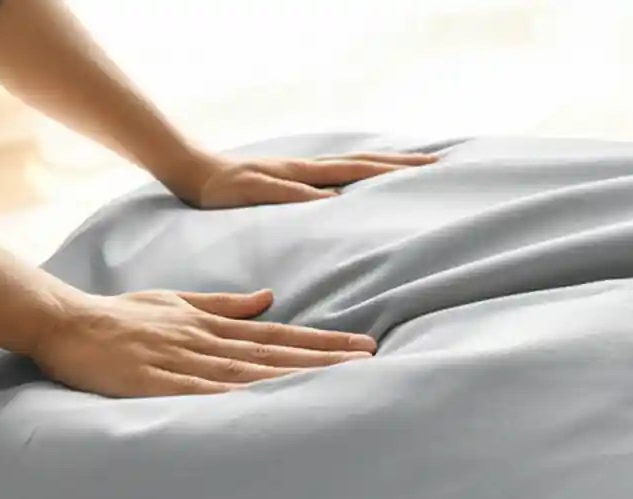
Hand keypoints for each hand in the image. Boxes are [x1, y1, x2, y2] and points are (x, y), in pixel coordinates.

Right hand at [30, 288, 374, 396]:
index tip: (362, 346)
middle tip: (371, 361)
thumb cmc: (117, 316)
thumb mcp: (176, 302)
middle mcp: (204, 342)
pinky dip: (236, 401)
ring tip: (338, 381)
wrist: (62, 321)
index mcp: (210, 326)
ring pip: (248, 372)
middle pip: (275, 353)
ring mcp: (180, 363)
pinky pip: (201, 396)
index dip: (322, 342)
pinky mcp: (153, 384)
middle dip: (325, 358)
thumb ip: (223, 304)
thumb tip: (270, 298)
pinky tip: (268, 407)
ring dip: (295, 377)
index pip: (277, 335)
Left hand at [184, 152, 437, 208]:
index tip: (428, 169)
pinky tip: (365, 185)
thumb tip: (333, 201)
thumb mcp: (254, 195)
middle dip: (402, 164)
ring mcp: (303, 173)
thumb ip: (291, 197)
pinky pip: (338, 177)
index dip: (394, 171)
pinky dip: (360, 176)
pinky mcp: (294, 181)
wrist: (194, 175)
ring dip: (384, 167)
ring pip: (353, 167)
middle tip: (438, 164)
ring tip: (414, 169)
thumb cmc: (220, 190)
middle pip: (365, 163)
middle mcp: (309, 169)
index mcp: (305, 174)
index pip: (359, 170)